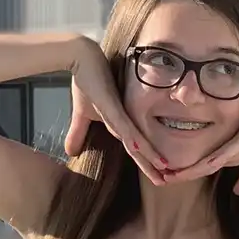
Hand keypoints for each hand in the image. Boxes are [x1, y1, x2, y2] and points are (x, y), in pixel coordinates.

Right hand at [64, 38, 167, 185]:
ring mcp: (119, 113)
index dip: (146, 164)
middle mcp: (124, 120)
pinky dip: (133, 138)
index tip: (159, 178)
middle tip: (167, 180)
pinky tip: (141, 150)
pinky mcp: (112, 105)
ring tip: (164, 170)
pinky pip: (124, 125)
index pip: (135, 149)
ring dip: (150, 156)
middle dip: (153, 166)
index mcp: (120, 124)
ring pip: (136, 140)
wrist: (81, 58)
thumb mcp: (81, 115)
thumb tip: (70, 153)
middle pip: (140, 148)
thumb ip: (78, 134)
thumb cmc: (86, 82)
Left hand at [165, 82, 238, 193]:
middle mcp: (229, 145)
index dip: (187, 174)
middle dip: (182, 173)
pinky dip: (218, 159)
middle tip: (160, 179)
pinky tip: (206, 166)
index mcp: (230, 150)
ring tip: (170, 175)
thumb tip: (238, 193)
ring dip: (191, 169)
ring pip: (209, 159)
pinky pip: (231, 149)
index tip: (168, 180)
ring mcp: (237, 140)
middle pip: (202, 164)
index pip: (204, 167)